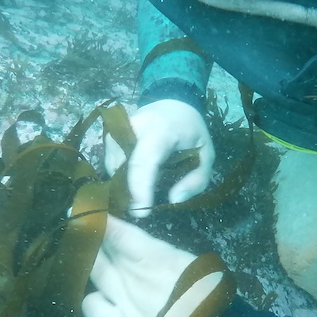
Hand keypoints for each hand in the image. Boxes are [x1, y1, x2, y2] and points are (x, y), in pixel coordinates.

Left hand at [82, 216, 223, 316]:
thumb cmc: (214, 296)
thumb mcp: (194, 262)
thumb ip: (163, 254)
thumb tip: (143, 247)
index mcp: (155, 257)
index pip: (116, 232)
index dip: (97, 220)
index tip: (87, 211)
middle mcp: (134, 277)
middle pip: (100, 251)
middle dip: (91, 239)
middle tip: (87, 233)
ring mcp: (125, 303)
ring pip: (93, 275)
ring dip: (91, 265)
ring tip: (95, 264)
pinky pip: (93, 311)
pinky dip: (92, 301)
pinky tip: (98, 298)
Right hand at [104, 99, 214, 217]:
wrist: (173, 104)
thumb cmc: (191, 131)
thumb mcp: (206, 154)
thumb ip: (197, 179)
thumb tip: (174, 200)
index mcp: (161, 130)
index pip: (143, 161)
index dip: (140, 188)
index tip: (142, 211)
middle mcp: (133, 127)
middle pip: (122, 167)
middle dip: (129, 191)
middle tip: (141, 208)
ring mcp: (118, 129)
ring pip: (112, 166)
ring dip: (123, 184)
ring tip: (141, 191)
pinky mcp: (110, 134)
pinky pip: (110, 162)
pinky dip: (119, 176)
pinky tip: (133, 180)